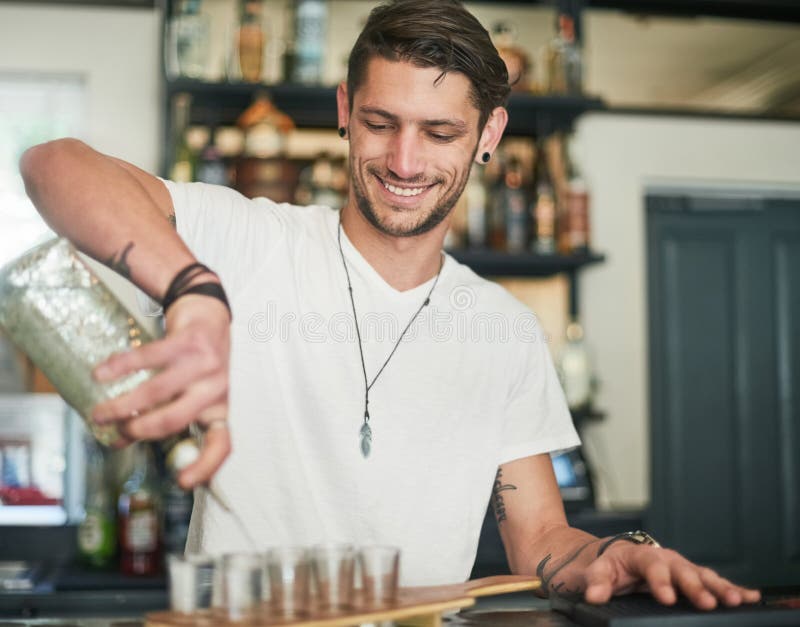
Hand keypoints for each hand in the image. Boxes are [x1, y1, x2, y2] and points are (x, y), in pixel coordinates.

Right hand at [91, 294, 231, 488]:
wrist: (208, 310)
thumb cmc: (196, 359)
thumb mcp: (193, 390)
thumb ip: (163, 413)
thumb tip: (120, 440)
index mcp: (219, 406)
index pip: (222, 444)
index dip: (205, 466)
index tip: (181, 482)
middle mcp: (216, 387)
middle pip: (173, 420)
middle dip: (138, 430)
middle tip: (116, 430)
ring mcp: (204, 363)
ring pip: (156, 393)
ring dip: (121, 405)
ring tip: (99, 411)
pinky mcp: (188, 341)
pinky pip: (147, 358)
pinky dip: (120, 367)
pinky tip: (101, 374)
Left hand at [583, 542, 760, 608]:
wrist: (612, 557)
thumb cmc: (606, 565)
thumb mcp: (594, 571)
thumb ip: (596, 583)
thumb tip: (595, 596)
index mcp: (639, 555)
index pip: (651, 565)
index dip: (659, 581)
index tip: (666, 597)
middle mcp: (664, 557)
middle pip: (681, 570)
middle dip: (694, 586)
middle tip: (707, 602)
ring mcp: (680, 567)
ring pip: (702, 575)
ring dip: (719, 588)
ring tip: (735, 600)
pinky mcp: (690, 577)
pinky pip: (713, 581)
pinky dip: (731, 588)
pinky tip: (750, 597)